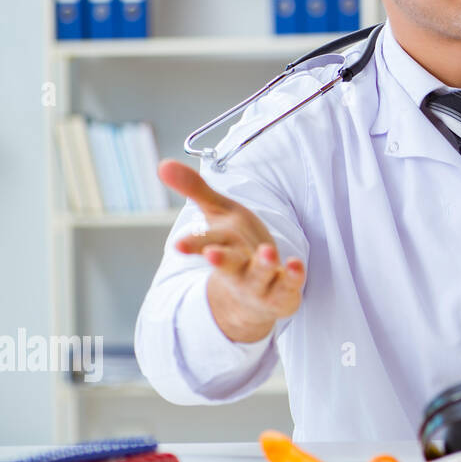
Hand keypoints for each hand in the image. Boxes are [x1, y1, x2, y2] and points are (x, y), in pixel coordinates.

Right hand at [158, 159, 305, 343]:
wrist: (252, 297)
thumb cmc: (234, 246)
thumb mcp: (217, 213)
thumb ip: (195, 189)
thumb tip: (164, 164)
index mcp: (220, 248)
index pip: (204, 245)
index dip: (193, 244)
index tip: (179, 245)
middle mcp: (237, 268)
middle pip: (227, 264)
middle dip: (220, 259)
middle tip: (211, 254)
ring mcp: (259, 283)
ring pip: (259, 275)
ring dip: (263, 263)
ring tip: (267, 251)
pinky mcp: (282, 293)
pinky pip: (288, 284)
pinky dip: (293, 275)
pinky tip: (296, 264)